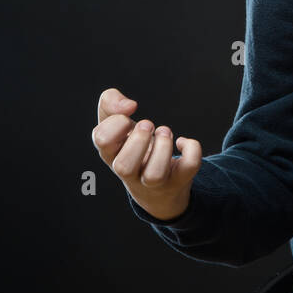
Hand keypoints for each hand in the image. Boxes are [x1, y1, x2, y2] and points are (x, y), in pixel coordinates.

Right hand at [92, 87, 200, 221]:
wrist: (156, 190)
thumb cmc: (132, 146)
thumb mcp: (115, 123)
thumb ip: (110, 102)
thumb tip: (129, 105)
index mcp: (111, 154)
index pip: (102, 141)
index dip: (115, 123)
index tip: (127, 119)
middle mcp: (129, 173)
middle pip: (124, 166)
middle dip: (139, 140)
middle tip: (148, 125)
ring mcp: (154, 182)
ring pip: (155, 175)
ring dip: (162, 148)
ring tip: (164, 132)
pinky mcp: (178, 181)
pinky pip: (188, 167)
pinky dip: (191, 149)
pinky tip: (183, 142)